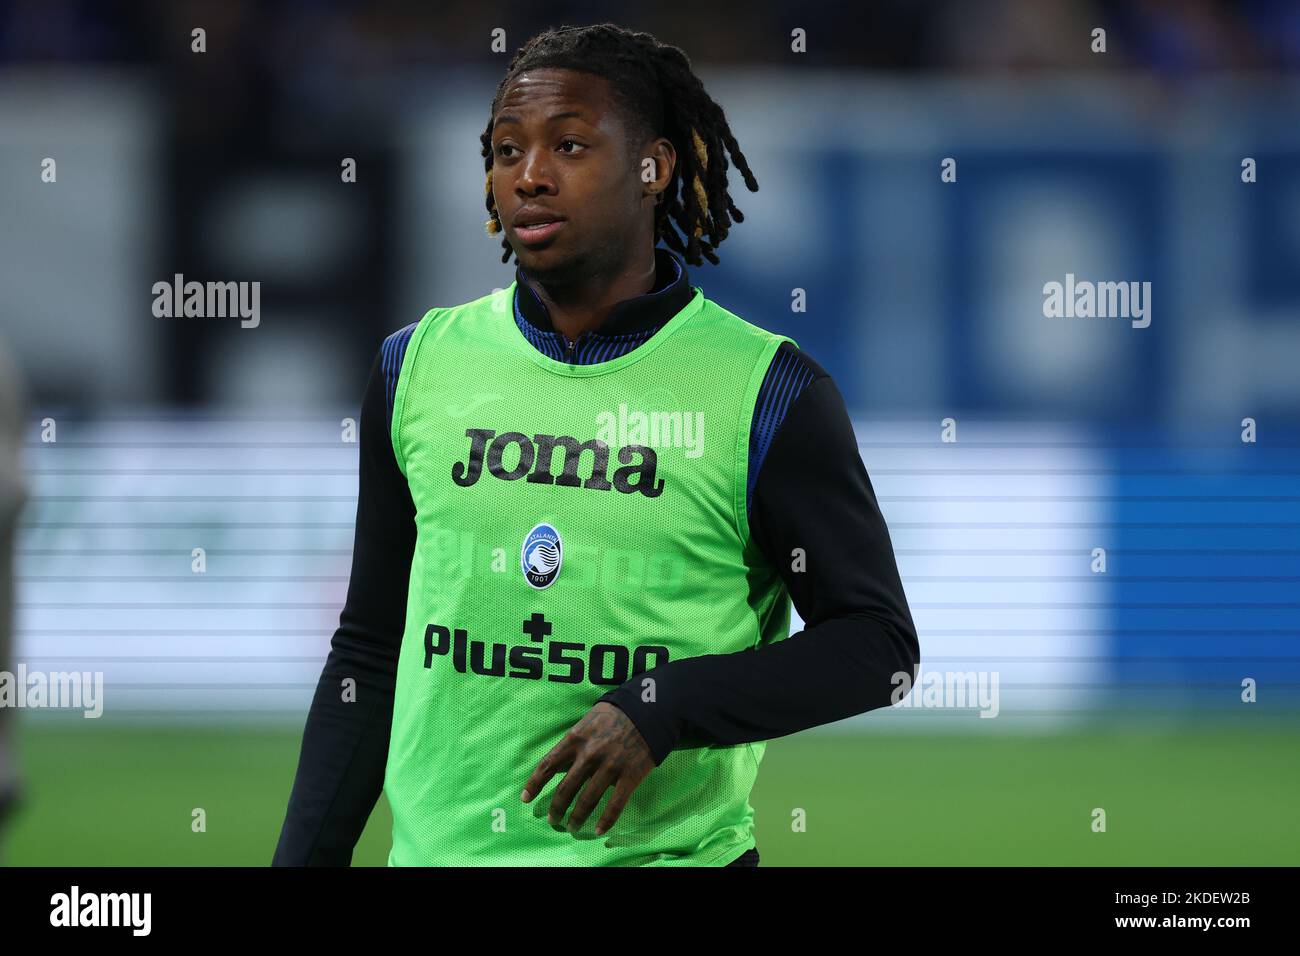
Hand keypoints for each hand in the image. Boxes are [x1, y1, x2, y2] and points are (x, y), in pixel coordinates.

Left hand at [521, 701, 654, 836]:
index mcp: (575, 739)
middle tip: (553, 820)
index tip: (526, 799)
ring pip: (587, 800)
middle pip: (565, 789)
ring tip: (572, 827)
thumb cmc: (613, 715)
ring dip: (577, 818)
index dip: (534, 784)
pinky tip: (599, 830)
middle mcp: (589, 754)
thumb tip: (557, 766)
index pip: (548, 765)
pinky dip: (606, 820)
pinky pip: (615, 804)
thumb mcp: (586, 722)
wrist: (648, 711)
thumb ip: (572, 743)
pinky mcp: (629, 775)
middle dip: (557, 808)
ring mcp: (610, 766)